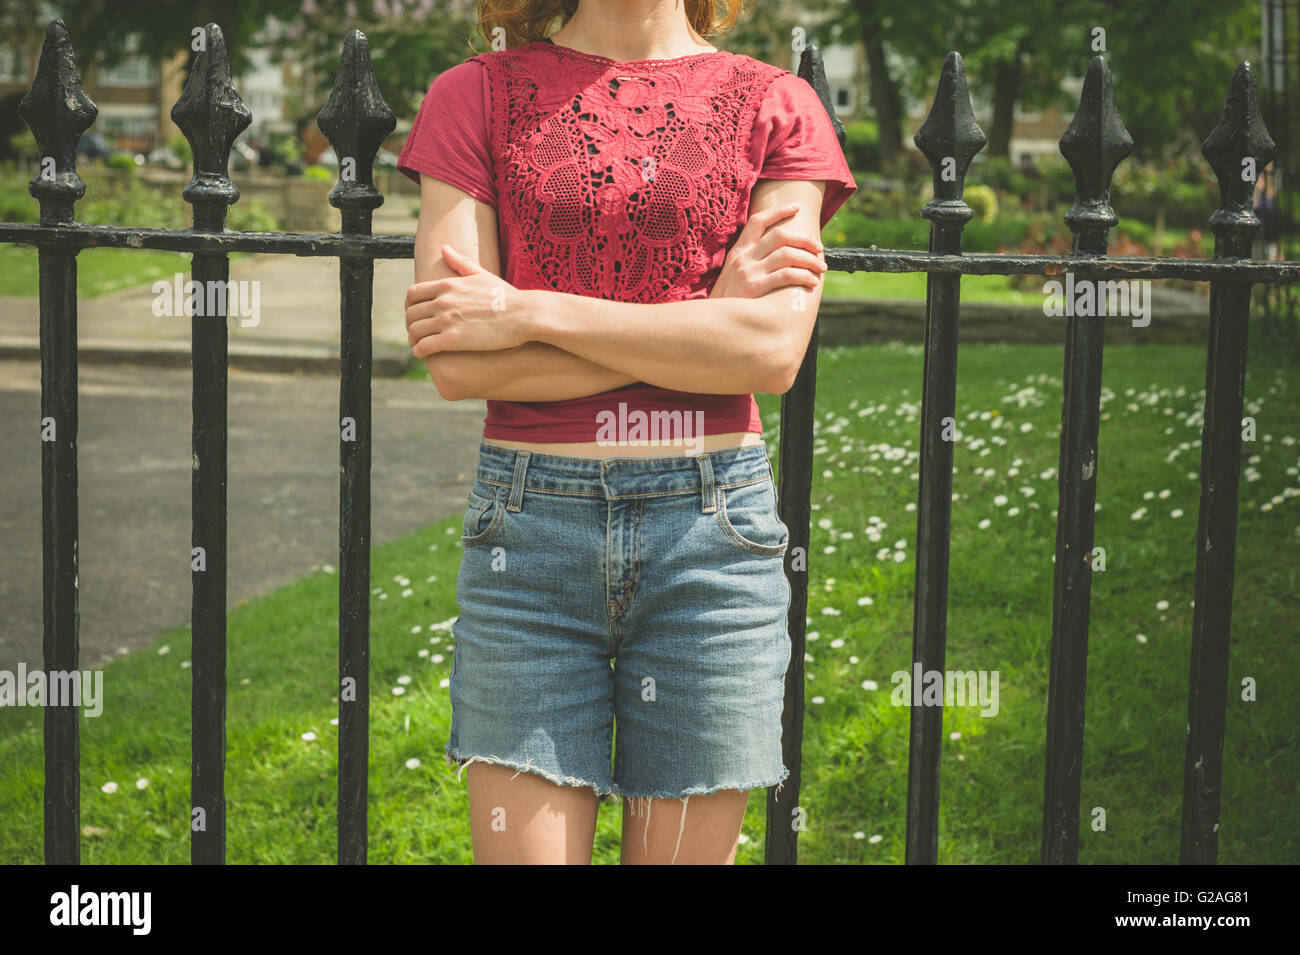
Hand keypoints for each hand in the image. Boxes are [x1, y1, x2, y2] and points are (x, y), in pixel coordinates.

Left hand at [405, 244, 527, 356]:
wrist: (524, 314)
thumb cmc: (507, 296)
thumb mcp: (481, 274)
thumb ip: (460, 262)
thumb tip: (445, 248)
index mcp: (447, 285)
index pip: (413, 294)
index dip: (409, 306)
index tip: (415, 314)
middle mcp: (443, 301)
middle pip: (411, 313)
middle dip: (410, 324)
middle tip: (417, 332)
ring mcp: (446, 320)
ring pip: (414, 331)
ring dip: (413, 339)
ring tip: (419, 345)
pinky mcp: (453, 340)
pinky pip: (424, 347)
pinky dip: (419, 351)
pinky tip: (424, 354)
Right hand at [709, 202, 826, 298]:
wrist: (712, 320)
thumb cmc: (727, 301)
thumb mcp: (732, 275)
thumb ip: (750, 263)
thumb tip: (776, 257)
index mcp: (738, 252)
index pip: (758, 221)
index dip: (778, 211)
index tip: (796, 207)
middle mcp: (744, 258)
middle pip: (780, 235)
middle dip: (804, 240)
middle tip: (819, 248)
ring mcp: (749, 272)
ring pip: (787, 254)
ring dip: (809, 259)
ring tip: (821, 268)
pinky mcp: (754, 288)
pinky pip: (786, 275)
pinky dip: (803, 276)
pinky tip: (811, 282)